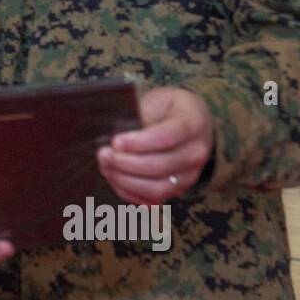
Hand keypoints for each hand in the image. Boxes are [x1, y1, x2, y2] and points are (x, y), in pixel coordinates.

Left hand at [97, 86, 212, 204]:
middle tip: (103, 155)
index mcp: (193, 124)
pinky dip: (130, 194)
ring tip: (105, 167)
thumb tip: (117, 135)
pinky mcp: (179, 189)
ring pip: (156, 189)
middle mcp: (196, 153)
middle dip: (125, 163)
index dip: (138, 143)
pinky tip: (115, 179)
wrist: (194, 123)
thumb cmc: (169, 108)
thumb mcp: (159, 100)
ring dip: (125, 181)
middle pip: (159, 166)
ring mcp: (189, 175)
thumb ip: (141, 114)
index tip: (115, 142)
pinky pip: (153, 200)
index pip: (165, 138)